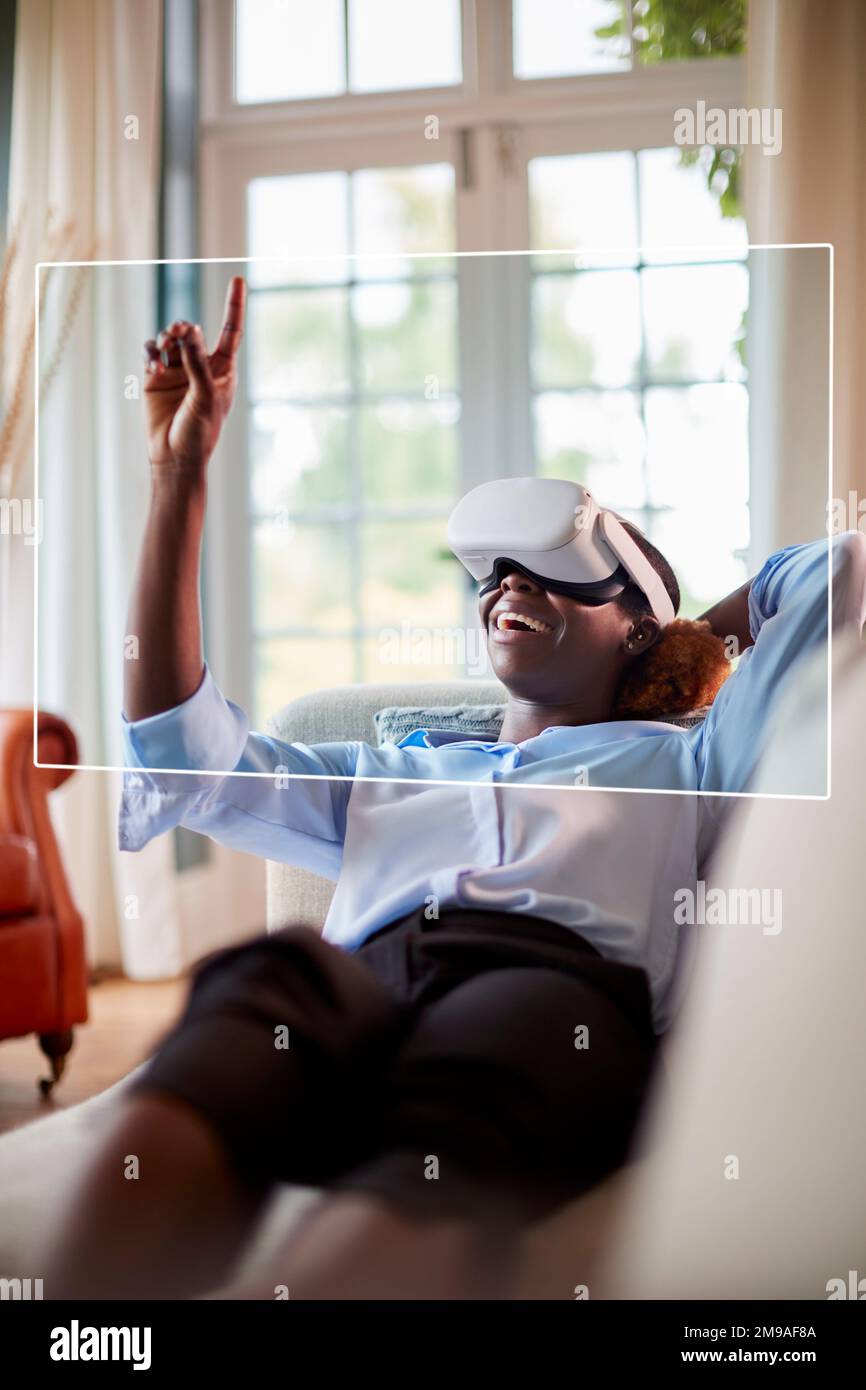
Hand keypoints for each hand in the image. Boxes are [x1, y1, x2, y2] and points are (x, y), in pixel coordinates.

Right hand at [143, 276, 246, 471]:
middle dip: (185, 328)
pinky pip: (152, 351)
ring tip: (164, 347)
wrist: (173, 458)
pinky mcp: (155, 378)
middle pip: (194, 331)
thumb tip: (190, 331)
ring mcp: (177, 371)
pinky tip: (153, 362)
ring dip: (167, 336)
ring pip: (171, 338)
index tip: (238, 279)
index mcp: (222, 371)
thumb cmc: (199, 433)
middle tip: (177, 335)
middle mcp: (200, 367)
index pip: (230, 331)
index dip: (234, 305)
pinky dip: (151, 351)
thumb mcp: (205, 397)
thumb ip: (198, 363)